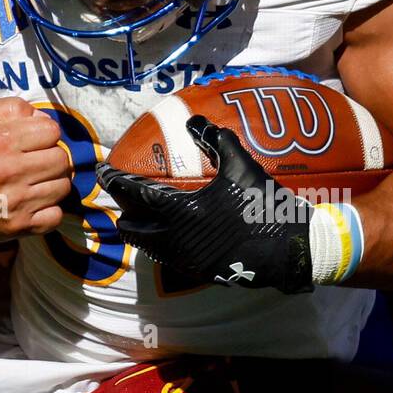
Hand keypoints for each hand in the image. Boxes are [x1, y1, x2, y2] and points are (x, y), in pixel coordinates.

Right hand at [0, 97, 70, 241]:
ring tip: (36, 180)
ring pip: (63, 186)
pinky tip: (35, 201)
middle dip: (52, 156)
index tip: (34, 140)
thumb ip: (12, 107)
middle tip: (37, 160)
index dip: (45, 132)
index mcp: (1, 141)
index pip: (52, 131)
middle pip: (61, 159)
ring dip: (53, 181)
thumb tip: (42, 118)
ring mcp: (17, 202)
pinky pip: (56, 215)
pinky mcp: (20, 225)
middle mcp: (10, 171)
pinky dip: (50, 209)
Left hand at [96, 116, 312, 293]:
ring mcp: (185, 259)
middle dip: (124, 208)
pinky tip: (169, 229)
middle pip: (131, 226)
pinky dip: (158, 242)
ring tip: (143, 210)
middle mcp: (175, 239)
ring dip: (139, 227)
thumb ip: (215, 140)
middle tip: (126, 190)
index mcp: (180, 211)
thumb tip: (196, 121)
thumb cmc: (264, 207)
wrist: (290, 251)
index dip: (114, 181)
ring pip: (146, 245)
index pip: (133, 194)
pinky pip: (164, 256)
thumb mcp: (241, 166)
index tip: (102, 171)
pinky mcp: (198, 272)